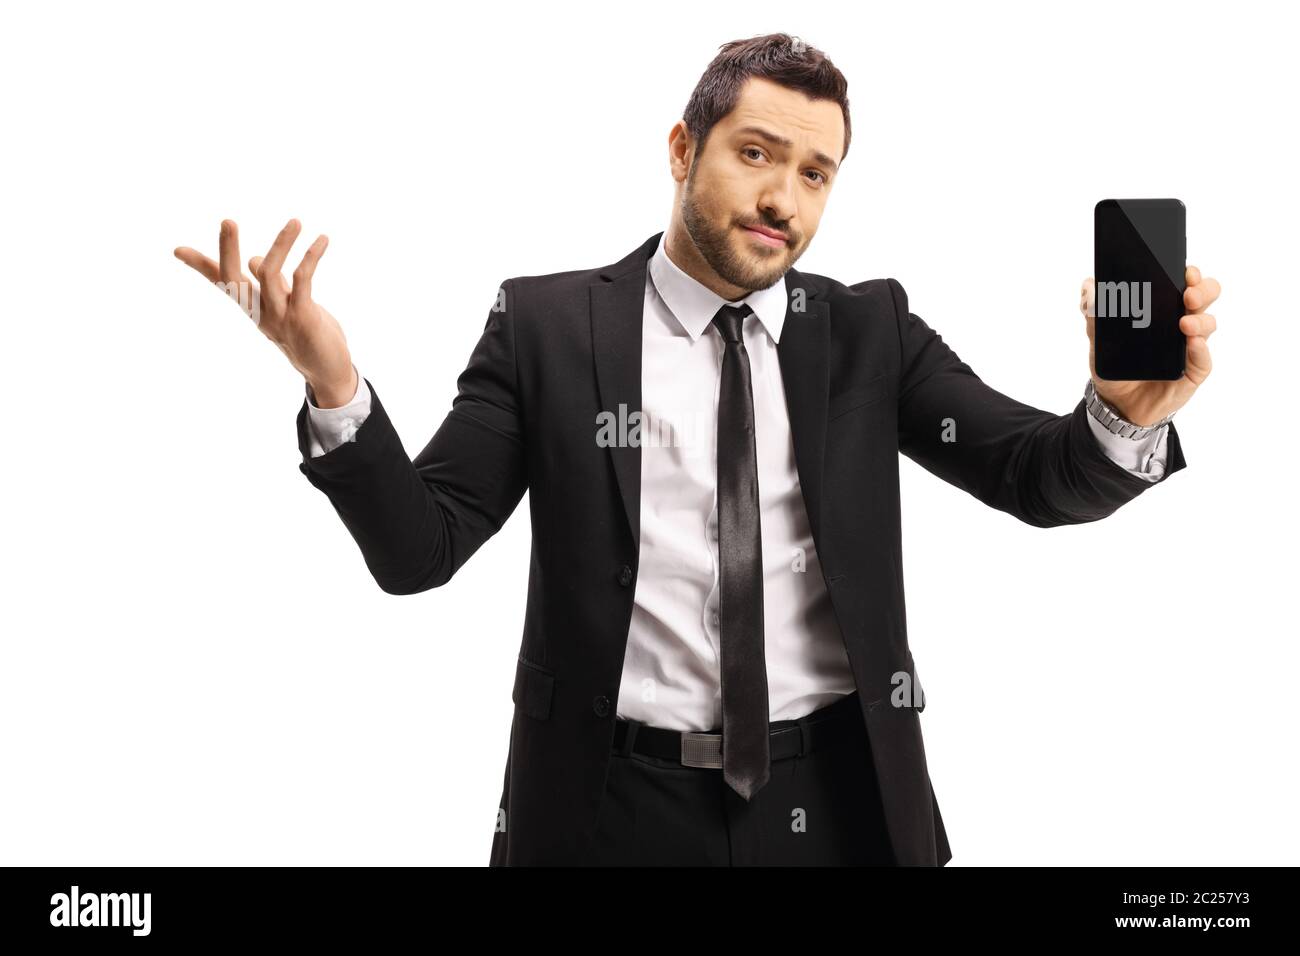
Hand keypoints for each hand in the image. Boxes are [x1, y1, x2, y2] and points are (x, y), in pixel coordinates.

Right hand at [174, 219, 356, 404]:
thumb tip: (254, 259)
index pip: (222, 283)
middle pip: (233, 280)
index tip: (177, 249)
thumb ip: (270, 284)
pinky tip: (322, 240)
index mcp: (253, 307)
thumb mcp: (285, 305)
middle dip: (228, 250)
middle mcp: (261, 312)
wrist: (329, 371)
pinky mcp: (303, 317)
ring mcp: (280, 316)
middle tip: (227, 221)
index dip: (200, 266)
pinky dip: (311, 257)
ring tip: (296, 222)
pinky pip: (303, 280)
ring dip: (282, 244)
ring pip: (270, 274)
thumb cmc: (309, 335)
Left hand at [1079, 266, 1218, 425]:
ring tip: (1185, 324)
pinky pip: (1204, 360)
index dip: (1190, 274)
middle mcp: (1182, 324)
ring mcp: (1190, 348)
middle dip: (1202, 291)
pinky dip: (1201, 351)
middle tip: (1187, 295)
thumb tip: (1088, 288)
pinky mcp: (1192, 372)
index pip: (1184, 284)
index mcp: (1164, 310)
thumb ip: (1095, 317)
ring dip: (1200, 321)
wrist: (1117, 404)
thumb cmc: (1115, 367)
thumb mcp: (1100, 342)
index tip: (1184, 270)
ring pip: (1209, 325)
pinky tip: (1192, 344)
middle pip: (1205, 298)